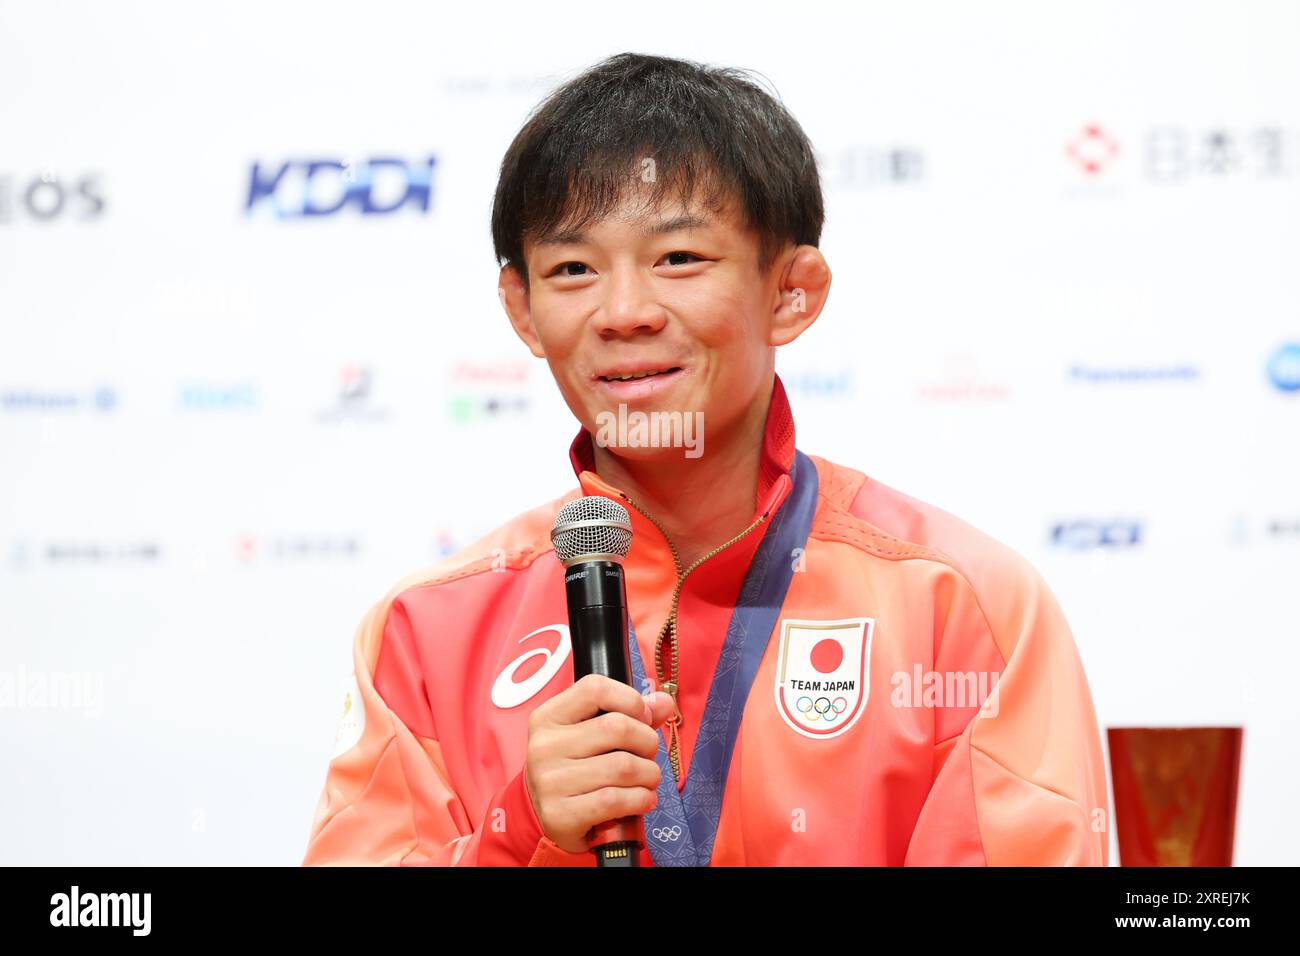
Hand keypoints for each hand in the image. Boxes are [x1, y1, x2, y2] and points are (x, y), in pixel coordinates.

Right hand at [523, 674, 675, 852]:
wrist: (548, 815)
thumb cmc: (577, 767)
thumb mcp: (594, 734)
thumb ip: (631, 714)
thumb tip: (664, 702)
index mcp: (549, 717)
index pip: (595, 688)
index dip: (631, 700)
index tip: (642, 718)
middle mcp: (544, 745)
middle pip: (618, 728)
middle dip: (648, 742)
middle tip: (647, 756)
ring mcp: (549, 781)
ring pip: (624, 767)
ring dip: (649, 775)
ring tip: (646, 781)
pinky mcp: (559, 814)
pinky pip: (616, 800)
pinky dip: (641, 799)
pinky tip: (643, 800)